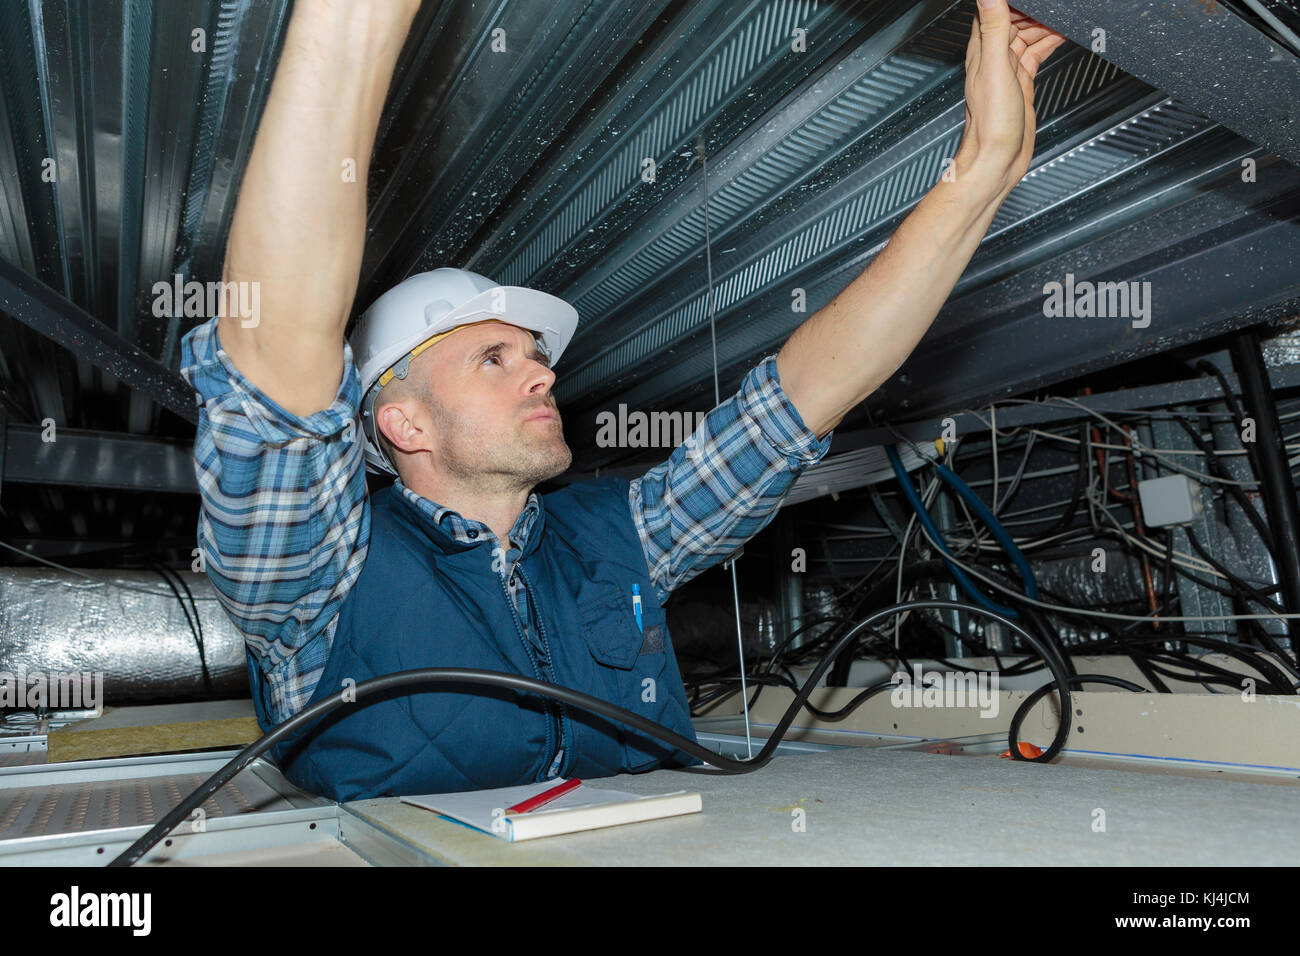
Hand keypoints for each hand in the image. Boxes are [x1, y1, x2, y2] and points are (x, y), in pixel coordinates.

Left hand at [954, 0, 1065, 197]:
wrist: (997, 160)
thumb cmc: (990, 124)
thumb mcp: (995, 68)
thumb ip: (993, 29)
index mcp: (982, 50)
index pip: (995, 11)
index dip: (1013, 1)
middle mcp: (993, 58)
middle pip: (1015, 20)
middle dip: (1035, 10)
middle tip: (1057, 6)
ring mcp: (1008, 70)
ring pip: (1027, 35)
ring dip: (1045, 24)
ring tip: (1064, 15)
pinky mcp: (1022, 83)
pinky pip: (1036, 53)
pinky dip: (1049, 42)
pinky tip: (1060, 35)